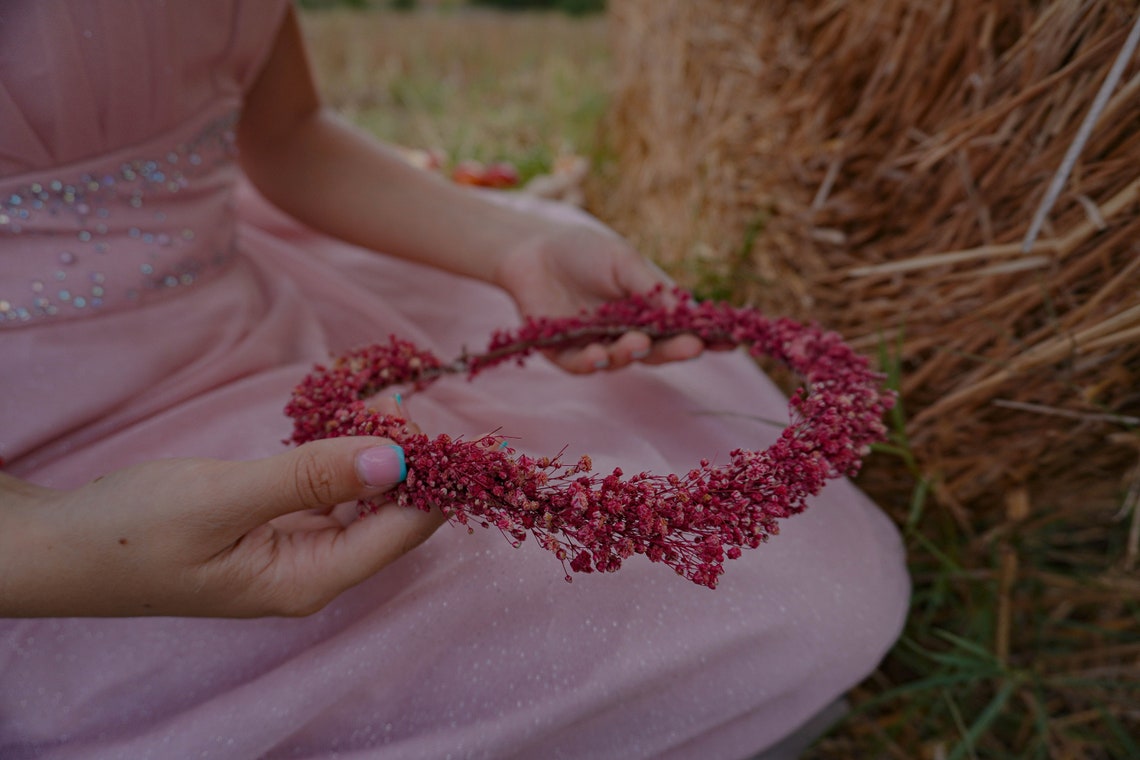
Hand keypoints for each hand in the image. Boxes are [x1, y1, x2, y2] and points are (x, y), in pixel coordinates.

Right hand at [0, 425, 442, 618]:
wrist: (57, 549)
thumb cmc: (130, 533)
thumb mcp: (223, 499)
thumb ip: (311, 477)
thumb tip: (397, 462)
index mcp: (310, 579)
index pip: (404, 530)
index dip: (438, 479)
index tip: (457, 424)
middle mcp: (313, 572)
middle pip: (392, 516)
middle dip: (414, 462)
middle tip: (417, 401)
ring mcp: (294, 551)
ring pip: (362, 500)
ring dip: (379, 455)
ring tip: (393, 403)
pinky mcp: (274, 528)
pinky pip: (330, 491)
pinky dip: (344, 457)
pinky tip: (348, 425)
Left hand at [493, 221, 704, 373]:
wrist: (533, 250)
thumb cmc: (585, 252)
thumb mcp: (624, 262)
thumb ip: (652, 288)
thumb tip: (687, 311)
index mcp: (648, 313)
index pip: (681, 331)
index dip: (705, 338)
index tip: (730, 342)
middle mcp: (627, 334)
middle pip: (657, 351)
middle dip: (675, 351)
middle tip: (692, 347)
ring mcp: (598, 346)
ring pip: (621, 360)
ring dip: (631, 353)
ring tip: (637, 342)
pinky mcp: (565, 354)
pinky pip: (582, 365)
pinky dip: (592, 362)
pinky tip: (599, 354)